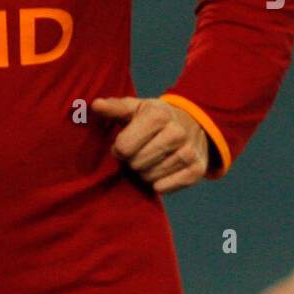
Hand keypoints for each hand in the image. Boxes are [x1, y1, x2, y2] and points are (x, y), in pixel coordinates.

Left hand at [91, 96, 209, 193]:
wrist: (193, 123)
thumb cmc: (154, 117)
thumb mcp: (135, 108)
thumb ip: (114, 108)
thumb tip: (95, 105)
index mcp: (158, 115)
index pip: (123, 147)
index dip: (119, 148)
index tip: (125, 142)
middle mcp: (177, 133)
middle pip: (136, 164)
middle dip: (132, 161)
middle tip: (139, 152)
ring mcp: (189, 152)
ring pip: (149, 178)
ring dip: (144, 172)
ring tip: (151, 160)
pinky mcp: (197, 170)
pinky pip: (164, 188)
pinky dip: (158, 184)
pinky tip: (161, 171)